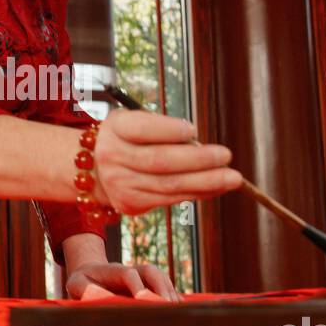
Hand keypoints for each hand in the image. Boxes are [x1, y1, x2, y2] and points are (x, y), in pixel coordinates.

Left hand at [65, 262, 181, 301]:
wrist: (91, 274)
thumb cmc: (83, 283)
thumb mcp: (76, 284)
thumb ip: (84, 289)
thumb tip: (95, 297)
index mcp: (112, 271)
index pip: (128, 274)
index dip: (136, 284)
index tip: (142, 298)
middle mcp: (131, 270)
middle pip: (150, 271)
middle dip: (160, 286)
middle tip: (166, 305)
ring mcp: (142, 276)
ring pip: (160, 277)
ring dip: (169, 291)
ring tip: (176, 309)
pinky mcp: (148, 284)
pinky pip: (165, 286)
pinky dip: (173, 295)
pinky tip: (180, 309)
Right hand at [91, 110, 241, 216]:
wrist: (94, 170)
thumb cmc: (127, 139)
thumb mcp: (134, 121)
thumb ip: (161, 128)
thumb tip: (199, 144)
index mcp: (116, 128)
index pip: (142, 130)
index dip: (168, 130)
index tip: (193, 130)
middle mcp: (113, 157)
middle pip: (159, 161)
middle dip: (197, 160)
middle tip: (225, 155)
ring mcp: (121, 184)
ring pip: (168, 185)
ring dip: (205, 182)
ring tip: (232, 177)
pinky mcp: (131, 204)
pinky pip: (170, 199)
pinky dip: (197, 193)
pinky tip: (217, 187)